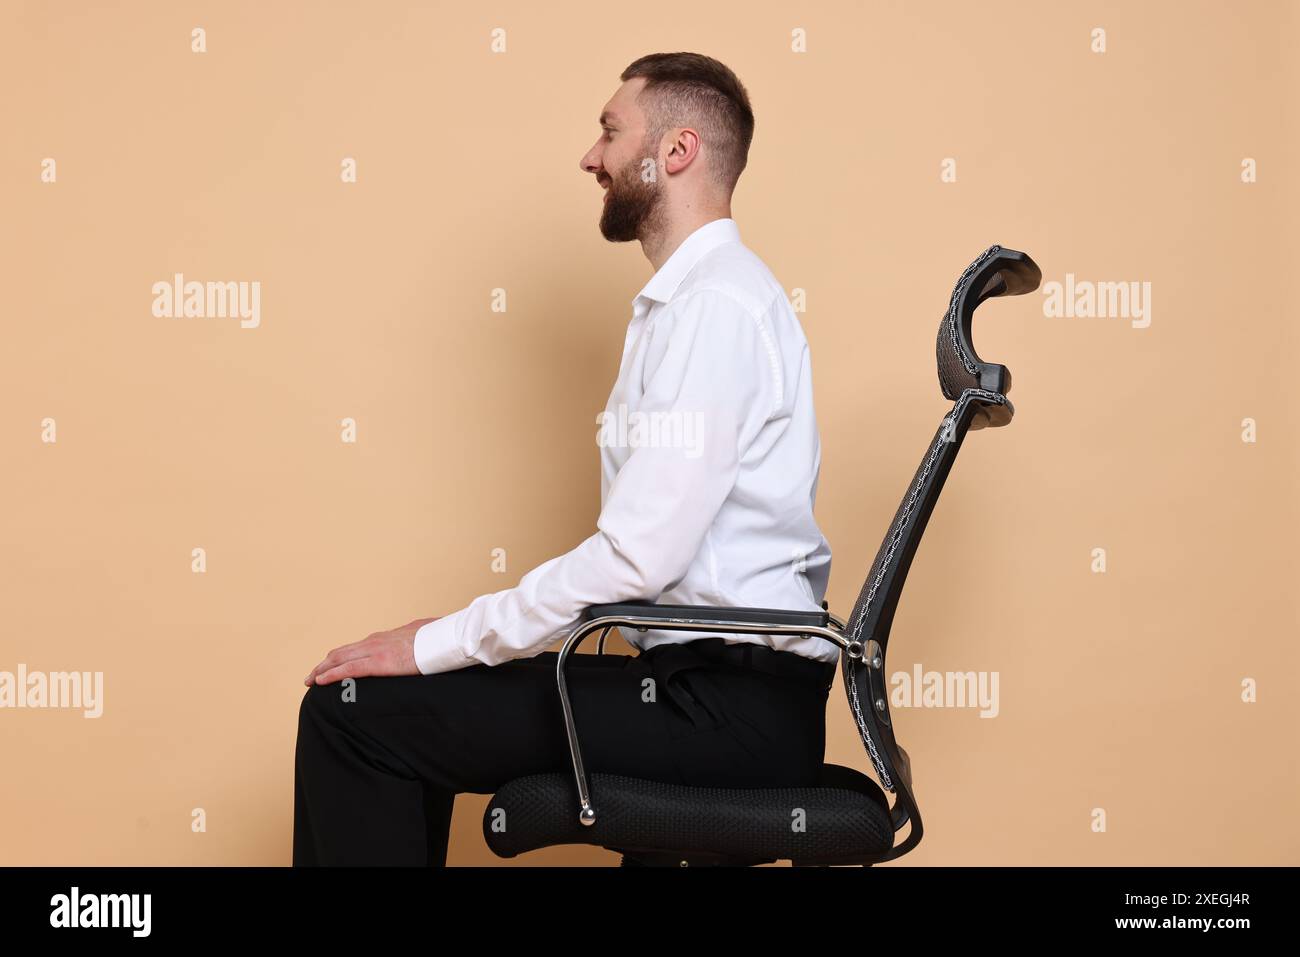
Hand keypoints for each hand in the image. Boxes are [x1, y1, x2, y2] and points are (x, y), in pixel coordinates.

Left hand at [305, 617, 439, 685]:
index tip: (330, 665)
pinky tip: (319, 681)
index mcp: (385, 637)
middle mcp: (375, 641)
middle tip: (312, 676)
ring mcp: (375, 650)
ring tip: (310, 680)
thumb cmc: (439, 638)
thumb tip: (419, 641)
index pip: (355, 647)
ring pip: (338, 659)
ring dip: (321, 670)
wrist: (445, 639)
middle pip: (341, 652)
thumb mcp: (422, 637)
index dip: (340, 657)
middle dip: (324, 664)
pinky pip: (347, 669)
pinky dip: (330, 675)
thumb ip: (414, 641)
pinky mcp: (378, 662)